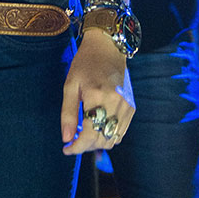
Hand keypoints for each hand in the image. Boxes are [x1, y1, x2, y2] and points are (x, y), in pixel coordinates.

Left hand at [61, 28, 134, 154]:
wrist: (108, 48)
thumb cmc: (85, 63)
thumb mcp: (70, 85)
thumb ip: (68, 113)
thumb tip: (67, 139)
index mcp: (98, 97)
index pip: (90, 135)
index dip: (77, 147)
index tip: (66, 149)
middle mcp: (116, 104)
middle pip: (102, 140)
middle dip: (86, 146)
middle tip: (73, 140)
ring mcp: (126, 107)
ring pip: (113, 139)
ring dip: (97, 143)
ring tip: (83, 134)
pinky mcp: (131, 108)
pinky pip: (121, 132)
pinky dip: (108, 135)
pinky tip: (97, 127)